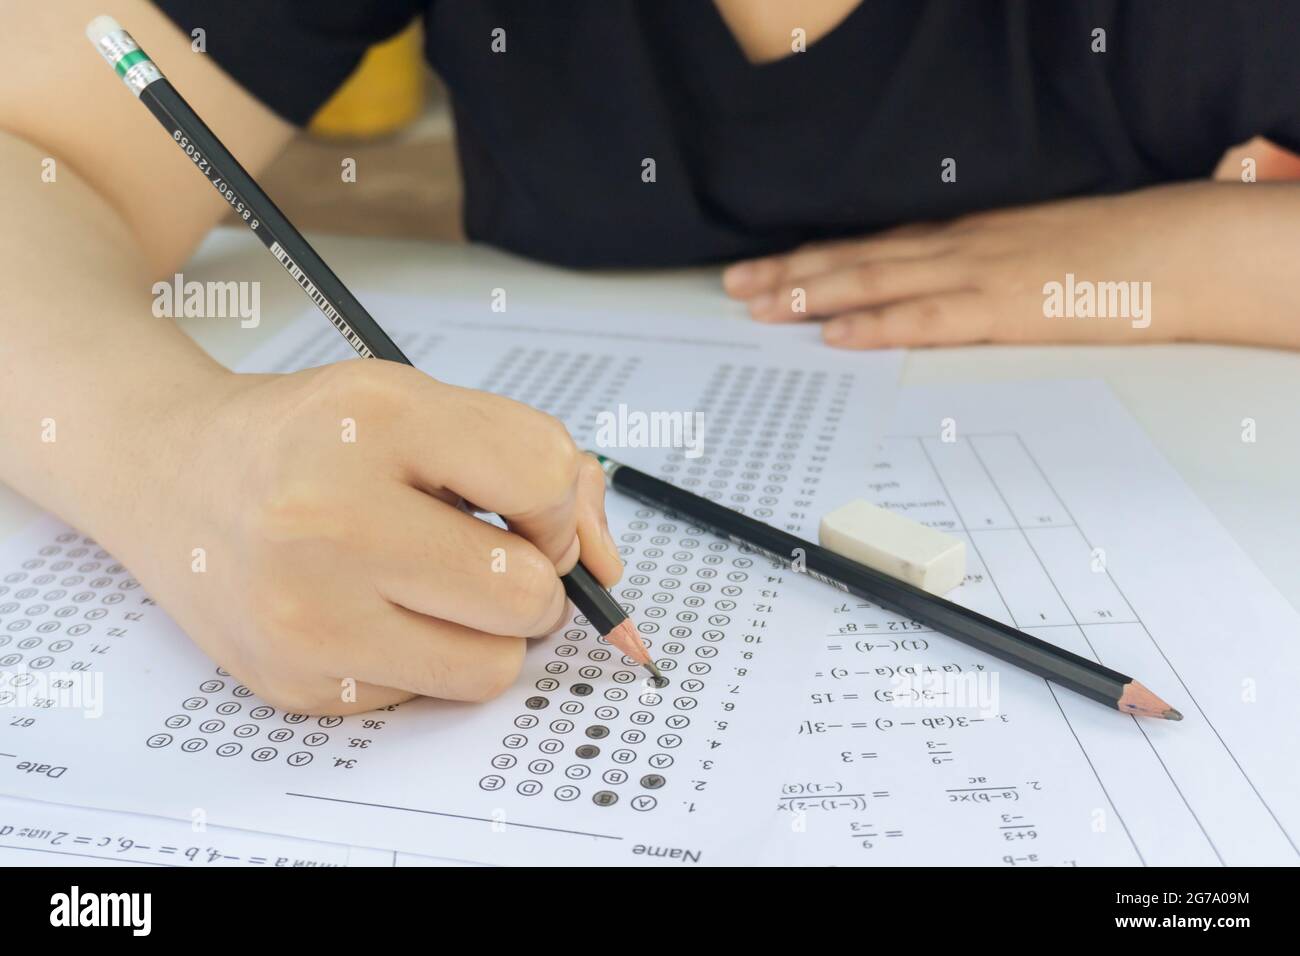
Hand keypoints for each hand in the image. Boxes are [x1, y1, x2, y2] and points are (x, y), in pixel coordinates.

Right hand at [117, 361, 621, 714]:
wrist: (173, 474)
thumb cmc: (315, 438)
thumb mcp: (424, 406)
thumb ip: (538, 461)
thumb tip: (608, 571)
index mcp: (377, 421)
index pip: (542, 481)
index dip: (554, 503)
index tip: (522, 506)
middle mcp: (331, 519)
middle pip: (527, 598)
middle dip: (529, 581)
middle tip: (480, 553)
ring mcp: (308, 612)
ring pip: (493, 668)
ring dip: (487, 632)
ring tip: (432, 584)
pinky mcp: (298, 682)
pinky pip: (430, 695)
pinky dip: (424, 657)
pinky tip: (372, 609)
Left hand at [723, 182, 1299, 349]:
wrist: (1176, 248)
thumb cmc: (1111, 258)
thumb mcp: (1031, 258)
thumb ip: (980, 279)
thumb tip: (937, 301)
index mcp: (965, 241)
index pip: (872, 250)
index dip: (813, 261)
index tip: (766, 272)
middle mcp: (958, 250)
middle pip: (857, 260)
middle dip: (791, 276)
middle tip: (735, 288)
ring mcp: (977, 276)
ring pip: (878, 281)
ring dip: (813, 295)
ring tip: (760, 307)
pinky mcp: (1004, 309)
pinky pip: (929, 318)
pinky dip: (877, 323)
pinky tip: (835, 334)